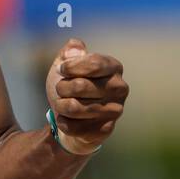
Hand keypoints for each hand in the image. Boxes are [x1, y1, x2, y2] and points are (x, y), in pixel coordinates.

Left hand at [44, 38, 127, 154]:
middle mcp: (120, 88)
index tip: (61, 69)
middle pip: (80, 86)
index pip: (93, 63)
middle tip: (61, 89)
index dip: (70, 67)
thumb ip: (70, 51)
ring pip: (74, 107)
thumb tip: (74, 49)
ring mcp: (115, 110)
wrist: (72, 117)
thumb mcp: (67, 64)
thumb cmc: (71, 85)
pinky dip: (62, 122)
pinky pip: (73, 126)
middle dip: (61, 88)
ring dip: (60, 105)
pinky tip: (67, 119)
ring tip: (62, 103)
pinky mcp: (105, 129)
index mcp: (113, 67)